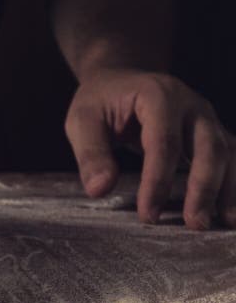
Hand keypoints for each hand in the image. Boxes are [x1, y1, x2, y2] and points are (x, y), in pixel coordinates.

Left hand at [64, 69, 234, 228]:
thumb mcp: (82, 119)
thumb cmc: (100, 101)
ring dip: (227, 189)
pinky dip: (234, 184)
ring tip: (223, 223)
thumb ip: (90, 153)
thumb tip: (98, 190)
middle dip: (203, 187)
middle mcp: (191, 104)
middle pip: (208, 147)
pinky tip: (228, 213)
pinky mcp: (212, 132)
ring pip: (228, 152)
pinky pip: (232, 157)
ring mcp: (206, 117)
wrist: (121, 78)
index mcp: (157, 95)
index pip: (163, 143)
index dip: (157, 181)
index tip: (148, 215)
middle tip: (194, 224)